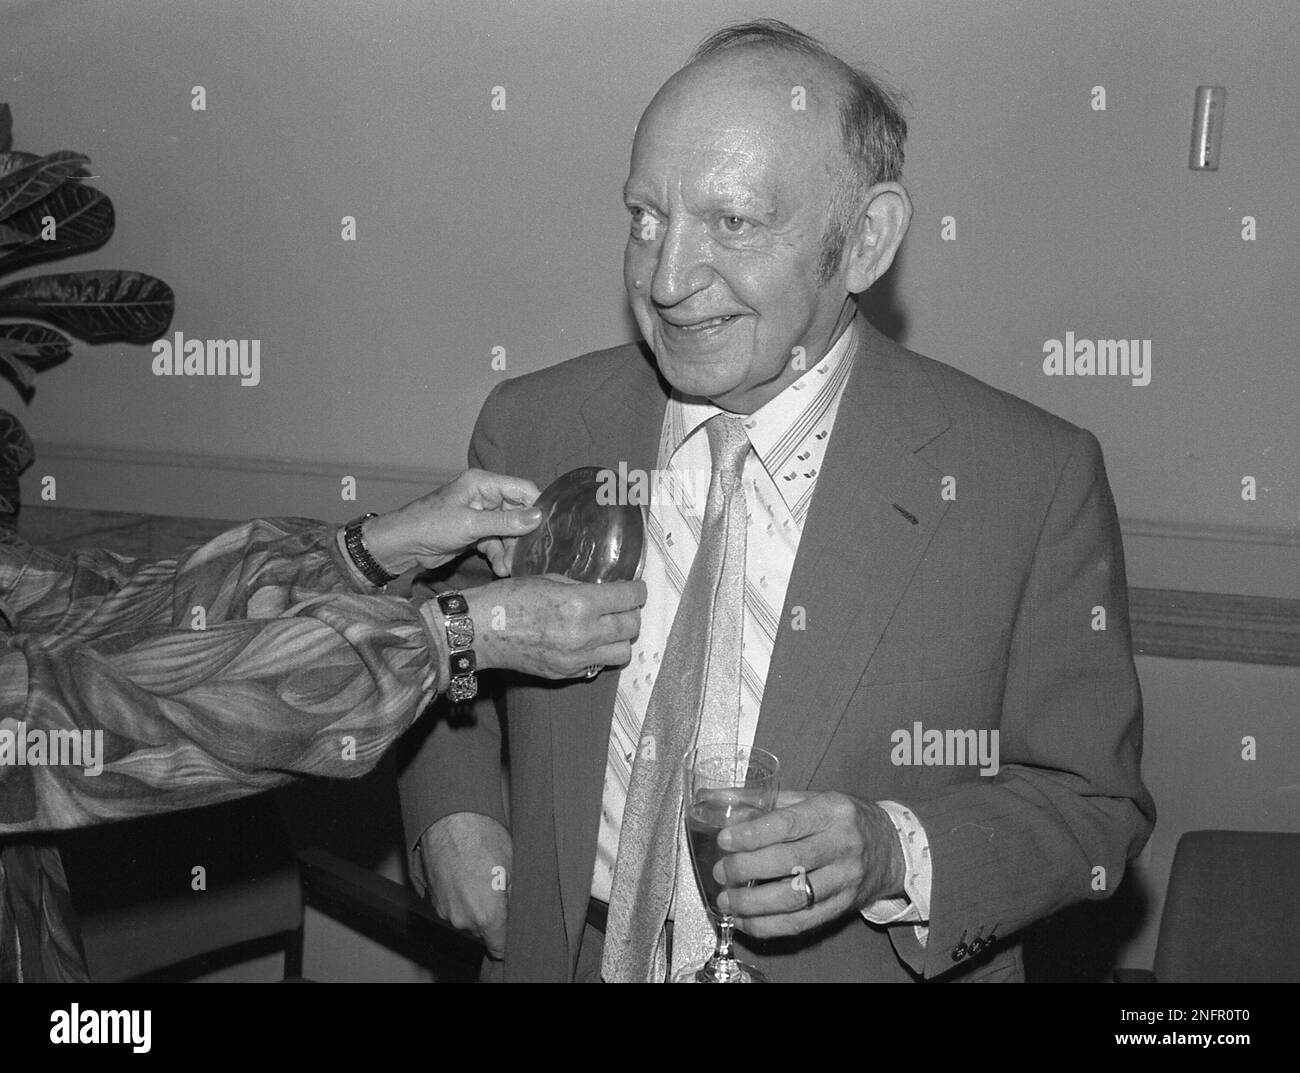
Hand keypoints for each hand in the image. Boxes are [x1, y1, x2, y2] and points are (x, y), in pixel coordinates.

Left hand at [362, 469, 541, 575]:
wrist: (403, 545)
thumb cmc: (431, 525)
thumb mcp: (471, 524)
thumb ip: (506, 521)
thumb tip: (539, 516)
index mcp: (484, 483)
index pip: (523, 489)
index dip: (537, 507)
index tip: (549, 528)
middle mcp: (486, 496)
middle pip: (518, 513)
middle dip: (522, 536)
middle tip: (527, 555)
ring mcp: (481, 515)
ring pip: (509, 531)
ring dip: (510, 550)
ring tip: (508, 568)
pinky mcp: (476, 532)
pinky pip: (496, 542)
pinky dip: (499, 555)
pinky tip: (500, 568)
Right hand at [417, 812, 511, 958]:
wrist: (449, 818)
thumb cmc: (482, 837)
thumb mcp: (514, 867)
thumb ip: (516, 898)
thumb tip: (520, 910)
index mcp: (487, 915)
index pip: (500, 948)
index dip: (508, 938)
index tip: (513, 927)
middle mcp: (463, 919)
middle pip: (483, 933)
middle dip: (493, 917)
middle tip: (499, 890)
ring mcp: (445, 910)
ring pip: (467, 919)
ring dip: (475, 906)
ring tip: (481, 877)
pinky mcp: (433, 899)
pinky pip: (452, 907)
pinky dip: (460, 897)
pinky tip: (466, 874)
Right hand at [468, 575, 646, 678]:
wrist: (479, 631)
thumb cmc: (508, 598)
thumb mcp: (549, 579)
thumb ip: (582, 587)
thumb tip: (606, 592)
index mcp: (580, 603)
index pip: (629, 598)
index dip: (638, 591)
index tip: (636, 589)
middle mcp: (583, 634)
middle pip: (632, 627)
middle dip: (632, 614)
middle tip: (623, 607)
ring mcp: (576, 658)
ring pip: (622, 653)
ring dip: (620, 639)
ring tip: (608, 628)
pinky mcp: (566, 674)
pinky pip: (597, 665)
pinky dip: (598, 653)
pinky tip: (587, 642)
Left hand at [713, 791, 905, 938]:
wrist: (891, 848)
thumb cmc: (841, 819)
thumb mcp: (810, 799)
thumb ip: (764, 802)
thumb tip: (716, 800)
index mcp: (831, 811)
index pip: (788, 824)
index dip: (753, 834)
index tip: (724, 840)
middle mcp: (842, 844)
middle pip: (790, 862)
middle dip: (747, 869)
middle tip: (721, 872)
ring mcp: (845, 879)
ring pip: (795, 897)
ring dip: (754, 904)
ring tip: (727, 901)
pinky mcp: (843, 906)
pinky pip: (802, 921)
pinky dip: (769, 925)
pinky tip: (745, 920)